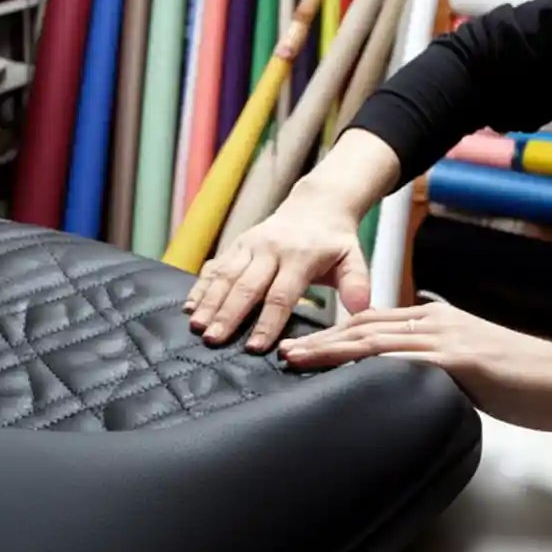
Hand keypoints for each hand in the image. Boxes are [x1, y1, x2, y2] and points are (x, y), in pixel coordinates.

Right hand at [184, 188, 371, 350]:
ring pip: (226, 276)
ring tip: (197, 326)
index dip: (267, 322)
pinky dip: (201, 286)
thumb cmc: (334, 241)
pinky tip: (190, 306)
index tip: (256, 346)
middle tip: (213, 340)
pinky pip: (216, 266)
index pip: (281, 295)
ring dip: (210, 302)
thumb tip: (361, 307)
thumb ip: (357, 282)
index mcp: (300, 256)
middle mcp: (270, 249)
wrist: (316, 205)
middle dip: (229, 315)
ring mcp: (250, 245)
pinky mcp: (236, 244)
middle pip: (246, 287)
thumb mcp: (353, 257)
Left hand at [278, 302, 551, 431]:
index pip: (373, 323)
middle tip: (283, 350)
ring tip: (295, 357)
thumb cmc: (525, 381)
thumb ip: (435, 368)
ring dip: (328, 348)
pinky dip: (367, 364)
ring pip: (372, 338)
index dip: (334, 334)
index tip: (303, 345)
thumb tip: (404, 384)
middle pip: (362, 325)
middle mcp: (434, 322)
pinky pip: (402, 359)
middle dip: (319, 338)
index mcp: (436, 321)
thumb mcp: (469, 368)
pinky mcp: (456, 360)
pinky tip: (341, 372)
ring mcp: (444, 339)